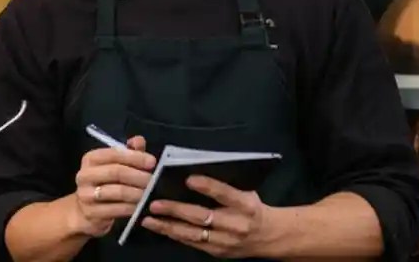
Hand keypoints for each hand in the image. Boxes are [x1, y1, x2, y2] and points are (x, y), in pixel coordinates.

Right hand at [70, 135, 156, 237]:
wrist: (85, 210)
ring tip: (148, 194)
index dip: (135, 157)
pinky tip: (140, 207)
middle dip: (138, 176)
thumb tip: (139, 140)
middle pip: (115, 172)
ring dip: (136, 193)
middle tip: (152, 180)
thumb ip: (128, 152)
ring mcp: (86, 194)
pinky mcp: (91, 212)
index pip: (114, 154)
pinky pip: (116, 209)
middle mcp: (84, 175)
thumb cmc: (104, 183)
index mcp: (91, 159)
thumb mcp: (115, 165)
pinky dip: (131, 208)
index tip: (152, 162)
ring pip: (117, 191)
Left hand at [141, 175, 277, 258]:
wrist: (270, 236)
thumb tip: (194, 167)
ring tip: (149, 220)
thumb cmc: (252, 207)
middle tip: (155, 204)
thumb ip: (225, 183)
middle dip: (176, 210)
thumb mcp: (246, 191)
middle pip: (203, 217)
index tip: (188, 179)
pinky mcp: (218, 252)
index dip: (208, 186)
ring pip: (193, 234)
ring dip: (168, 227)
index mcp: (245, 204)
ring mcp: (226, 241)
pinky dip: (175, 235)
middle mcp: (236, 224)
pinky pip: (193, 244)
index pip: (225, 194)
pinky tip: (161, 228)